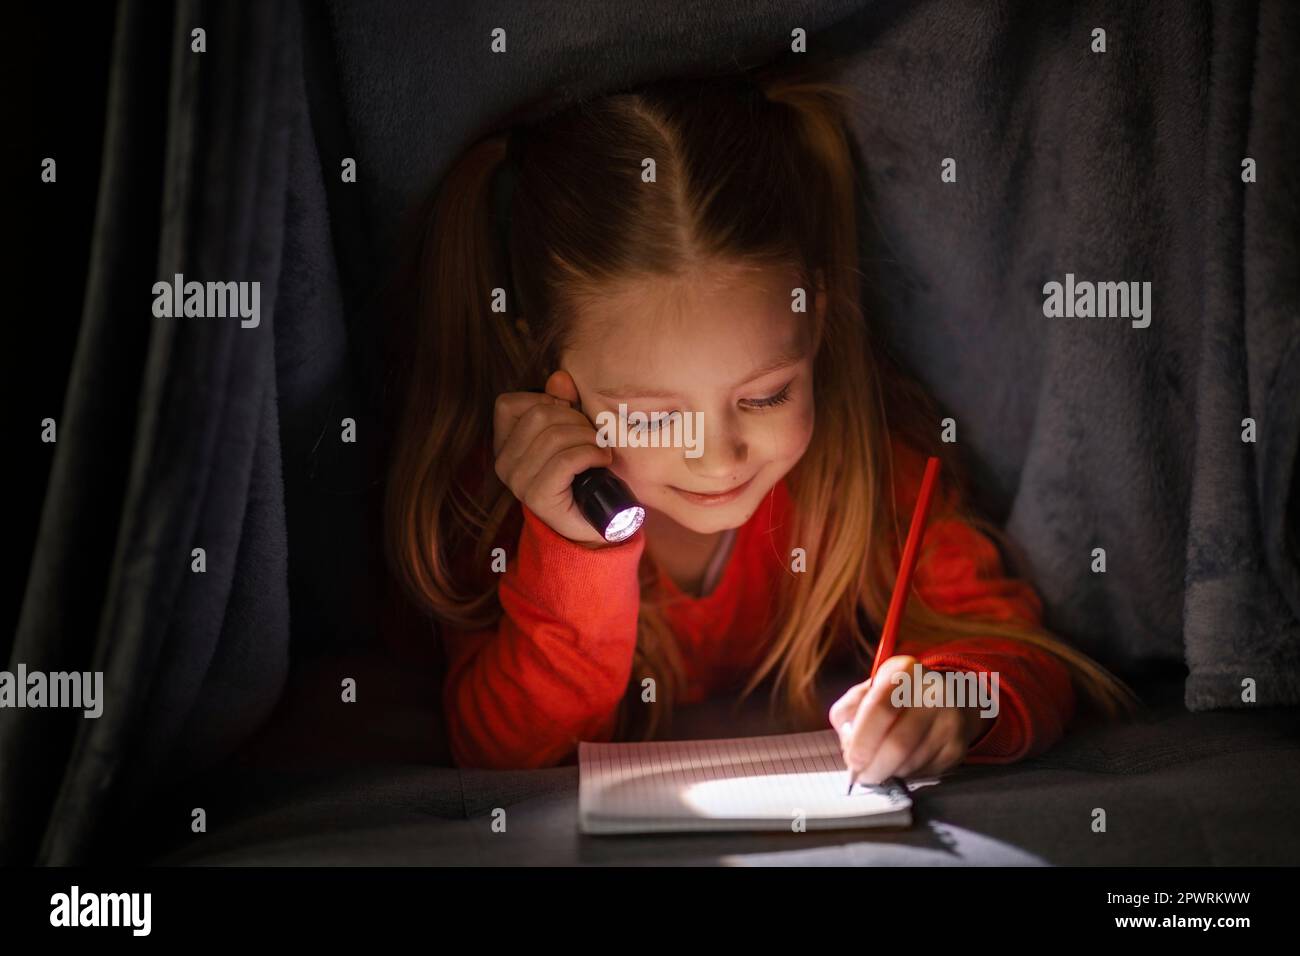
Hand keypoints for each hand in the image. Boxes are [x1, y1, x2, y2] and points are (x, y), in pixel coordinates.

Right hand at [493, 369, 616, 547]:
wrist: (593, 521)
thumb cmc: (581, 473)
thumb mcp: (570, 432)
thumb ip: (561, 403)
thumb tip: (560, 377)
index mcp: (503, 444)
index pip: (508, 404)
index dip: (544, 402)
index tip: (568, 417)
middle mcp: (503, 463)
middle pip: (539, 415)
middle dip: (575, 420)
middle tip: (593, 437)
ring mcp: (517, 482)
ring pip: (555, 436)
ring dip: (588, 438)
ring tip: (599, 449)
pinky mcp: (537, 496)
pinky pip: (566, 460)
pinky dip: (591, 454)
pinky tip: (601, 461)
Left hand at [828, 655, 987, 783]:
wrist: (946, 698)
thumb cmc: (897, 697)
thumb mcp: (869, 689)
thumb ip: (848, 711)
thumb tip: (848, 744)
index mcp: (905, 670)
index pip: (880, 709)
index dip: (862, 740)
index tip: (851, 759)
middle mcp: (934, 692)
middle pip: (898, 743)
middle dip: (874, 766)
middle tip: (862, 775)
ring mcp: (950, 720)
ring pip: (911, 762)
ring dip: (888, 772)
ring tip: (879, 766)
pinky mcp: (957, 746)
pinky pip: (924, 772)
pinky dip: (906, 774)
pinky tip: (900, 763)